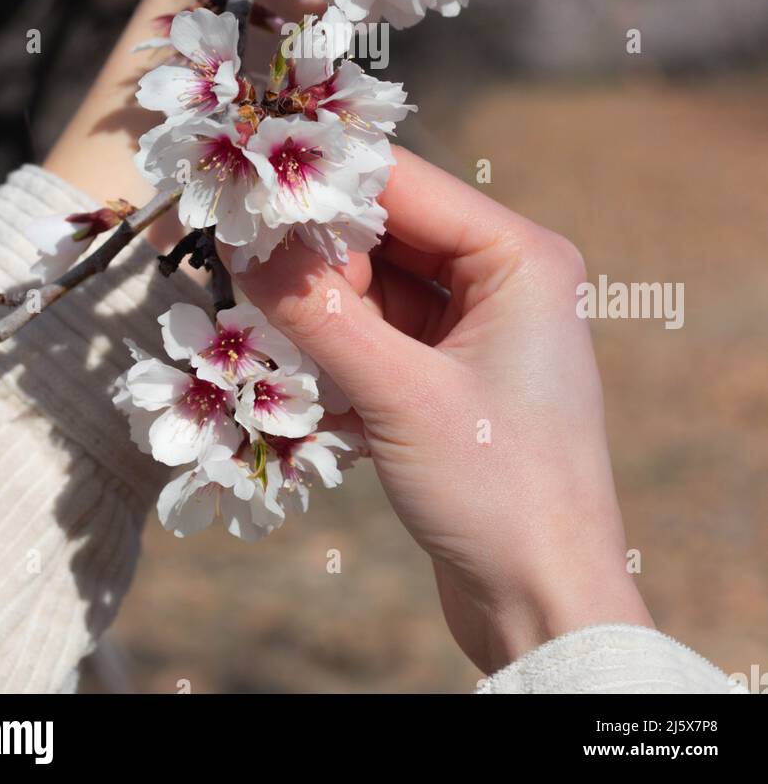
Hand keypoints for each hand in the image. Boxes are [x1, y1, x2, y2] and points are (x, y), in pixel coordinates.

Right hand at [224, 147, 653, 676]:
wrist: (545, 605)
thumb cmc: (500, 494)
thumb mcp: (399, 396)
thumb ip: (317, 314)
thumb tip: (241, 244)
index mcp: (520, 256)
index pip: (404, 185)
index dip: (324, 182)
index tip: (243, 189)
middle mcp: (504, 276)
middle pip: (385, 230)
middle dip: (316, 253)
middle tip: (247, 274)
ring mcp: (477, 325)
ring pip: (373, 282)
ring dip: (320, 307)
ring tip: (273, 335)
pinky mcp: (450, 372)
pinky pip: (379, 330)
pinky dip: (336, 345)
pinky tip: (303, 379)